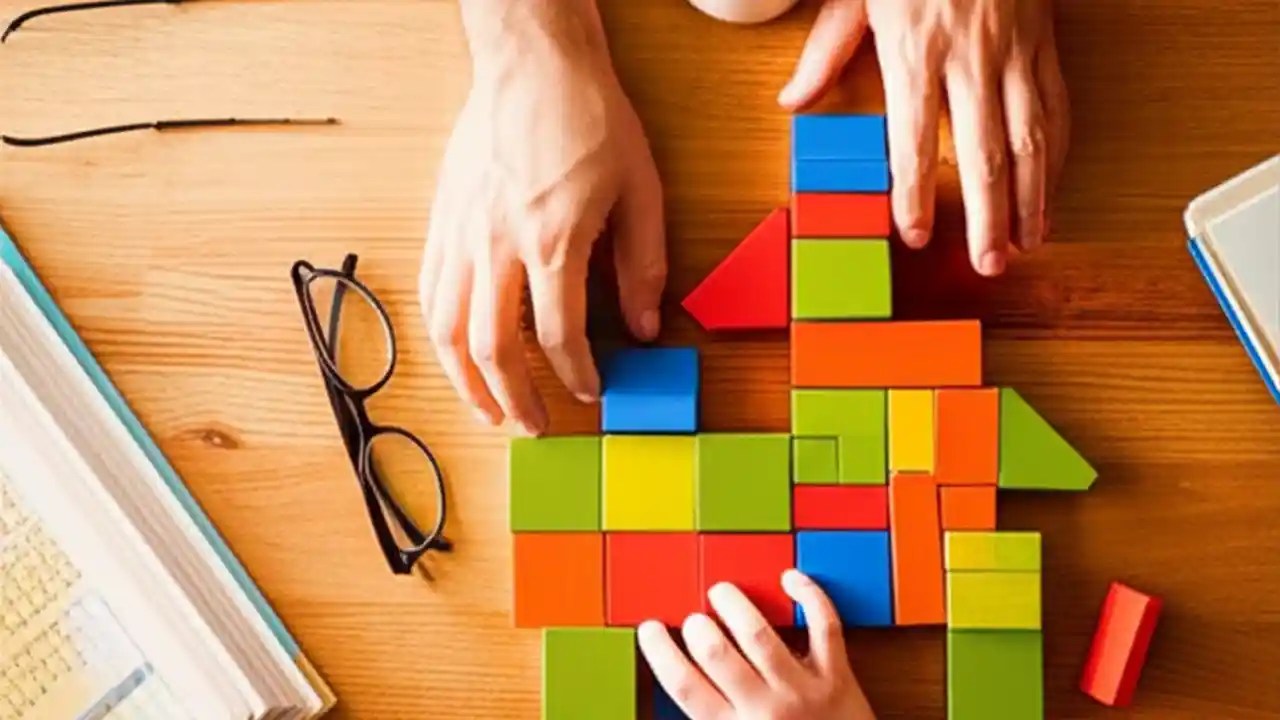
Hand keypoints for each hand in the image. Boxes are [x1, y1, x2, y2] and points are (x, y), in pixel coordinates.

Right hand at [421, 0, 665, 434]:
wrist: (532, 65)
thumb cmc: (589, 120)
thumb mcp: (640, 192)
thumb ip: (643, 266)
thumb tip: (646, 326)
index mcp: (551, 242)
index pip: (559, 337)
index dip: (576, 377)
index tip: (590, 393)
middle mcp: (496, 246)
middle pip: (492, 349)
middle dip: (514, 399)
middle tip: (534, 426)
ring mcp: (460, 234)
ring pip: (446, 329)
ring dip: (463, 382)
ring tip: (485, 410)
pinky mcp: (440, 220)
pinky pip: (428, 292)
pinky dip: (439, 333)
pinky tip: (455, 351)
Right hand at [638, 570, 875, 719]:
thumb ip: (714, 716)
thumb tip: (683, 679)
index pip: (684, 685)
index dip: (660, 651)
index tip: (650, 628)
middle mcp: (763, 709)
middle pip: (717, 654)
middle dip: (698, 627)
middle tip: (695, 618)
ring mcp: (800, 690)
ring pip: (759, 635)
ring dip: (736, 606)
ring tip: (722, 592)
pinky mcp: (836, 677)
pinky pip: (824, 627)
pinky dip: (809, 597)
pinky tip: (790, 579)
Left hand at [779, 0, 1070, 276]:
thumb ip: (826, 50)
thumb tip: (793, 102)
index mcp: (915, 48)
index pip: (913, 141)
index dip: (914, 194)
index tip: (914, 235)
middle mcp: (970, 57)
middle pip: (982, 155)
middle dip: (986, 218)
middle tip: (986, 264)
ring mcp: (1014, 50)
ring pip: (1032, 138)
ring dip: (1032, 197)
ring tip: (1028, 242)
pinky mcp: (1044, 39)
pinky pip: (1057, 105)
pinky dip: (1059, 151)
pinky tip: (1053, 186)